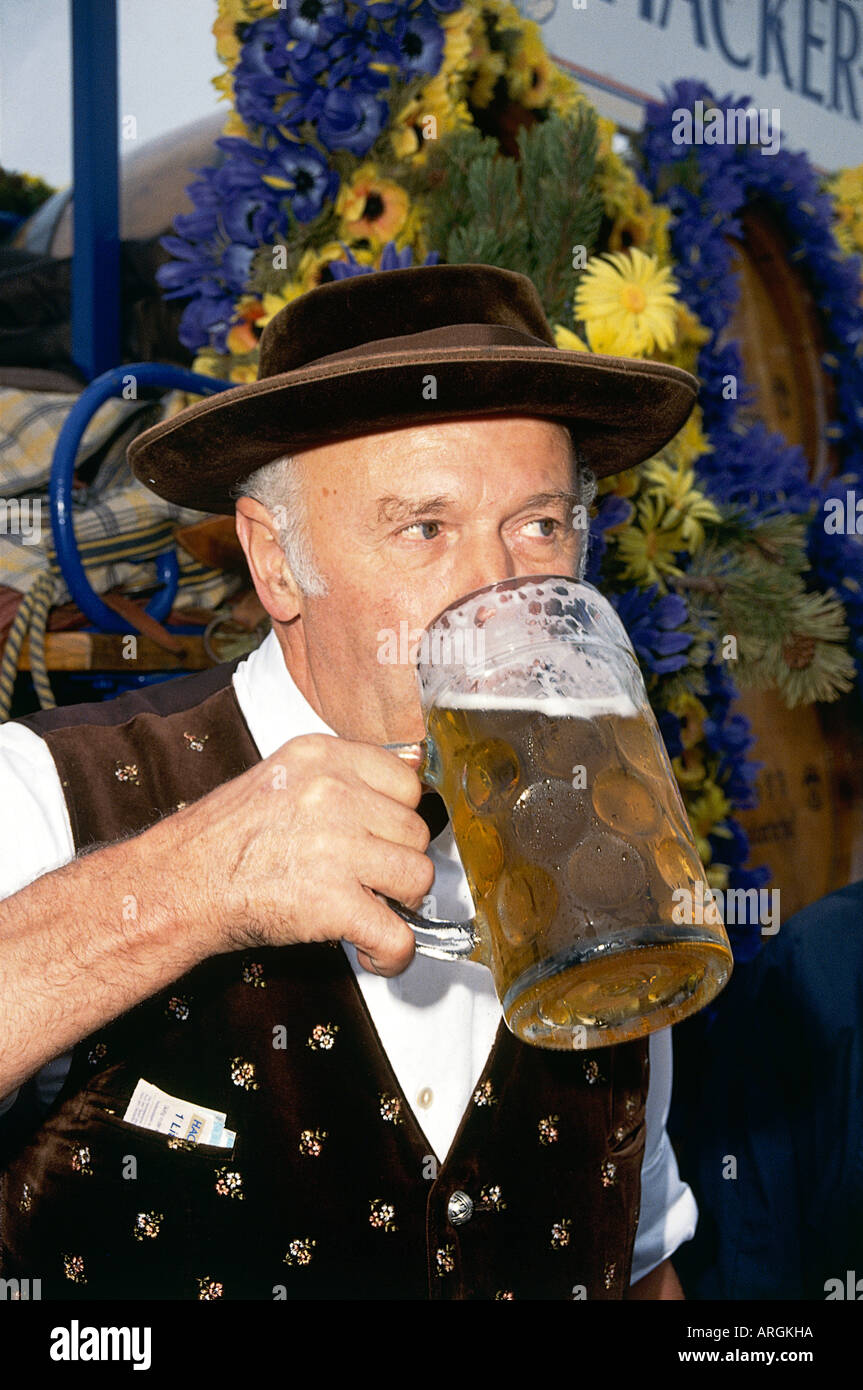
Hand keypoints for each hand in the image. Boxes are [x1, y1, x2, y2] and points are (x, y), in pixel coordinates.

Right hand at [170, 734, 432, 975]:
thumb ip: (340, 777)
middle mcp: (334, 793)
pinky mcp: (332, 902)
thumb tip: (410, 773)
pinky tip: (374, 953)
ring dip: (400, 903)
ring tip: (372, 911)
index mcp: (323, 757)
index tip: (387, 837)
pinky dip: (393, 953)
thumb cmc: (220, 840)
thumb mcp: (282, 776)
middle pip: (415, 831)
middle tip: (372, 880)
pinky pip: (397, 934)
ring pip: (417, 878)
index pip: (407, 782)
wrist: (177, 884)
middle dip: (398, 861)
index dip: (400, 817)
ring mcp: (336, 846)